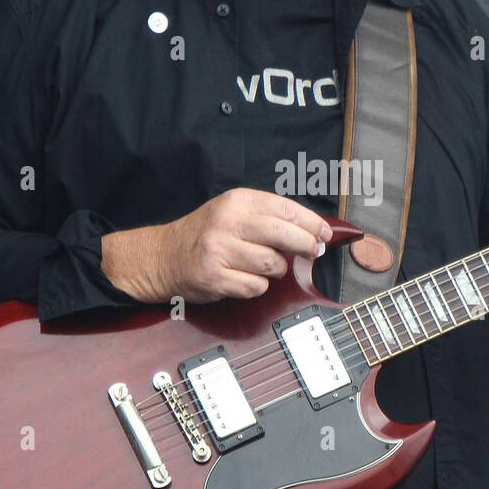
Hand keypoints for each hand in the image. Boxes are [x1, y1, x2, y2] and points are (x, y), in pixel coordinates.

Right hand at [101, 188, 332, 304]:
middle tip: (312, 251)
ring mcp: (219, 250)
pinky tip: (245, 279)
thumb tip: (314, 232)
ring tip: (263, 266)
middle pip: (284, 235)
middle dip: (305, 245)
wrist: (164, 256)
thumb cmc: (206, 234)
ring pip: (272, 265)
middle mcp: (228, 223)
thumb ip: (269, 218)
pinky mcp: (214, 277)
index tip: (324, 234)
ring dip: (276, 270)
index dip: (311, 224)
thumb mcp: (233, 212)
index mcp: (236, 201)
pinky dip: (257, 287)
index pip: (285, 209)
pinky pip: (255, 287)